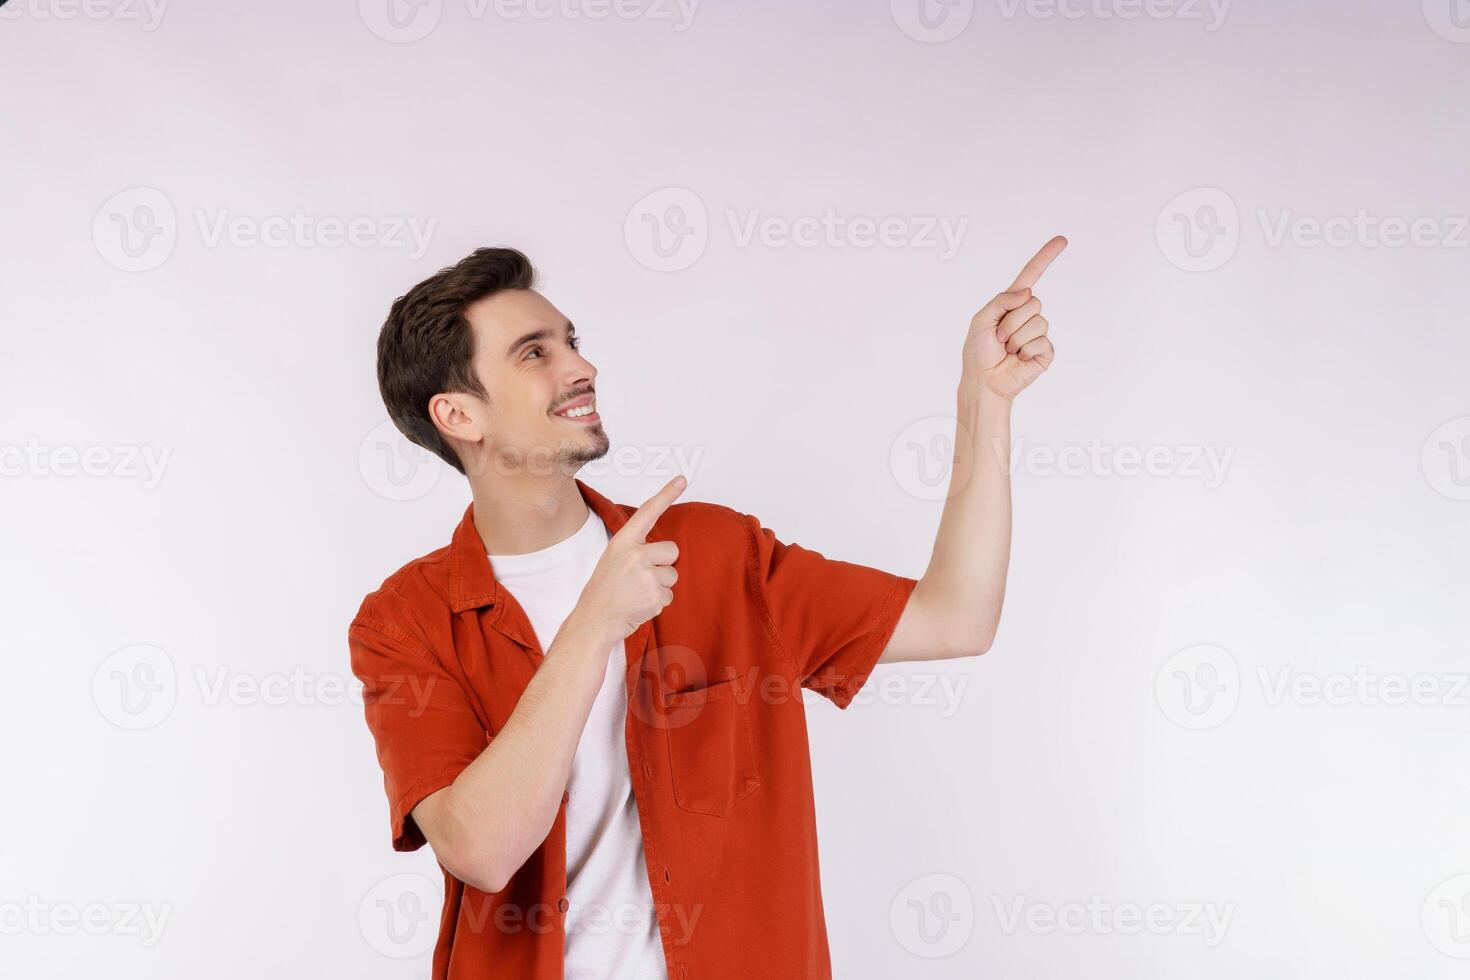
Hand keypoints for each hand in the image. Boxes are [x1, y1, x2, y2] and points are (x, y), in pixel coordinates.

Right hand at [570, 475, 685, 642]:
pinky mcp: (655, 595)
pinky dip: (658, 603)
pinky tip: (639, 606)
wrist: (593, 622)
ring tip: (636, 594)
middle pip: (672, 551)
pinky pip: (669, 595)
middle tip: (639, 579)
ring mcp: (646, 575)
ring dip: (660, 587)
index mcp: (623, 542)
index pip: (648, 512)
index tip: (682, 479)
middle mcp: (635, 554)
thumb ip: (635, 550)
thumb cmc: (603, 592)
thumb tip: (662, 550)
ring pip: (673, 575)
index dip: (666, 494)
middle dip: (663, 565)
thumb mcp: (613, 560)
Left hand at [962, 236, 1067, 401]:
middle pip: (1032, 301)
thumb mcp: (981, 320)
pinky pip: (1041, 341)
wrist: (984, 381)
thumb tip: (1027, 291)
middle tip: (999, 338)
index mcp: (1011, 304)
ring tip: (1007, 349)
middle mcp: (1027, 315)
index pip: (1031, 276)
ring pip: (1038, 321)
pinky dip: (1025, 350)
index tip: (1061, 241)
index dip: (1045, 258)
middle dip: (1011, 321)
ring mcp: (1038, 333)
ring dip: (1016, 337)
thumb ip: (1001, 301)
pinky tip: (1019, 358)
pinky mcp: (1045, 351)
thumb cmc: (978, 352)